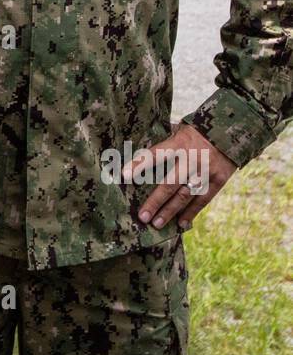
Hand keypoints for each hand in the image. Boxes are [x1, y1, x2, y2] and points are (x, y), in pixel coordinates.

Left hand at [122, 123, 236, 230]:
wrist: (229, 133)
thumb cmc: (196, 132)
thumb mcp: (179, 130)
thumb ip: (164, 143)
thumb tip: (138, 153)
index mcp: (178, 143)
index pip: (155, 154)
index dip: (140, 164)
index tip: (125, 175)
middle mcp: (191, 159)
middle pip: (170, 183)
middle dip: (155, 201)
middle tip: (143, 217)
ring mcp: (206, 171)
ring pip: (185, 195)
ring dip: (170, 211)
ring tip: (156, 224)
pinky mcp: (218, 180)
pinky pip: (202, 200)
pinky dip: (191, 213)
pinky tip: (180, 224)